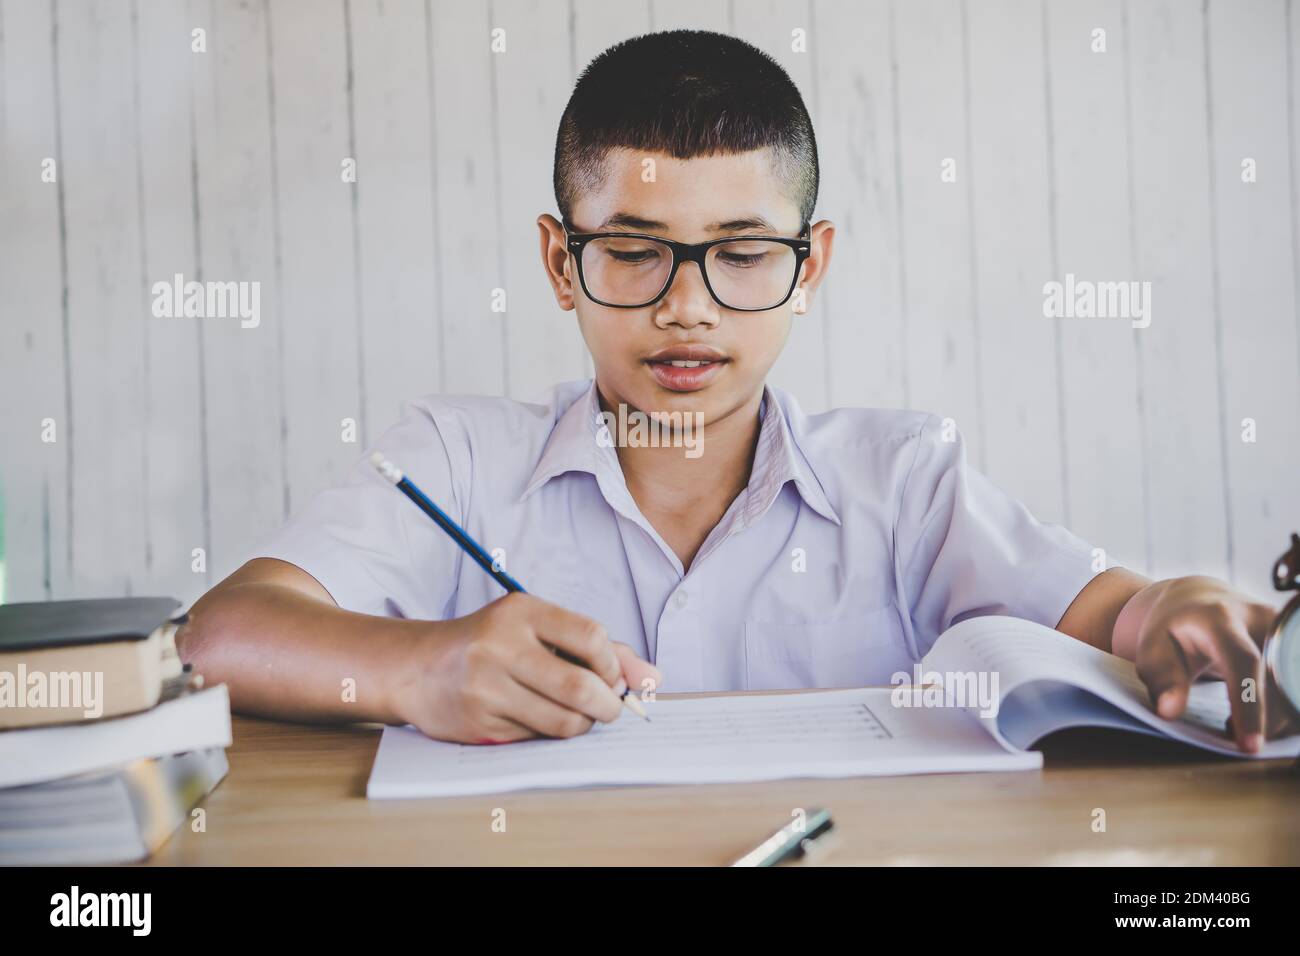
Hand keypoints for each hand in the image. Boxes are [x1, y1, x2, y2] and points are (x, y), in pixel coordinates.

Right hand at [395, 592, 661, 743]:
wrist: (418, 667)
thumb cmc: (492, 644)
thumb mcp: (539, 630)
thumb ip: (600, 650)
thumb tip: (653, 679)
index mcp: (522, 612)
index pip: (591, 637)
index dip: (614, 664)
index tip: (612, 676)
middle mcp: (501, 645)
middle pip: (579, 687)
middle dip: (608, 705)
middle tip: (609, 708)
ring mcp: (486, 686)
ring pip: (562, 721)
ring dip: (583, 725)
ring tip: (578, 715)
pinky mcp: (479, 721)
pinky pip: (536, 738)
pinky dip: (550, 734)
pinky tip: (537, 718)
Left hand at [1119, 576, 1298, 751]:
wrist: (1199, 601)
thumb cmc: (1173, 630)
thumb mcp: (1153, 649)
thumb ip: (1162, 679)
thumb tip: (1170, 712)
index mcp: (1220, 618)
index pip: (1242, 661)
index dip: (1249, 706)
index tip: (1249, 746)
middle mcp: (1262, 618)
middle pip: (1280, 680)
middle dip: (1266, 720)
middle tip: (1235, 736)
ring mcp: (1287, 628)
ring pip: (1297, 685)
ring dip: (1278, 716)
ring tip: (1238, 719)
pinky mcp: (1298, 641)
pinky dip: (1286, 708)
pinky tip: (1259, 712)